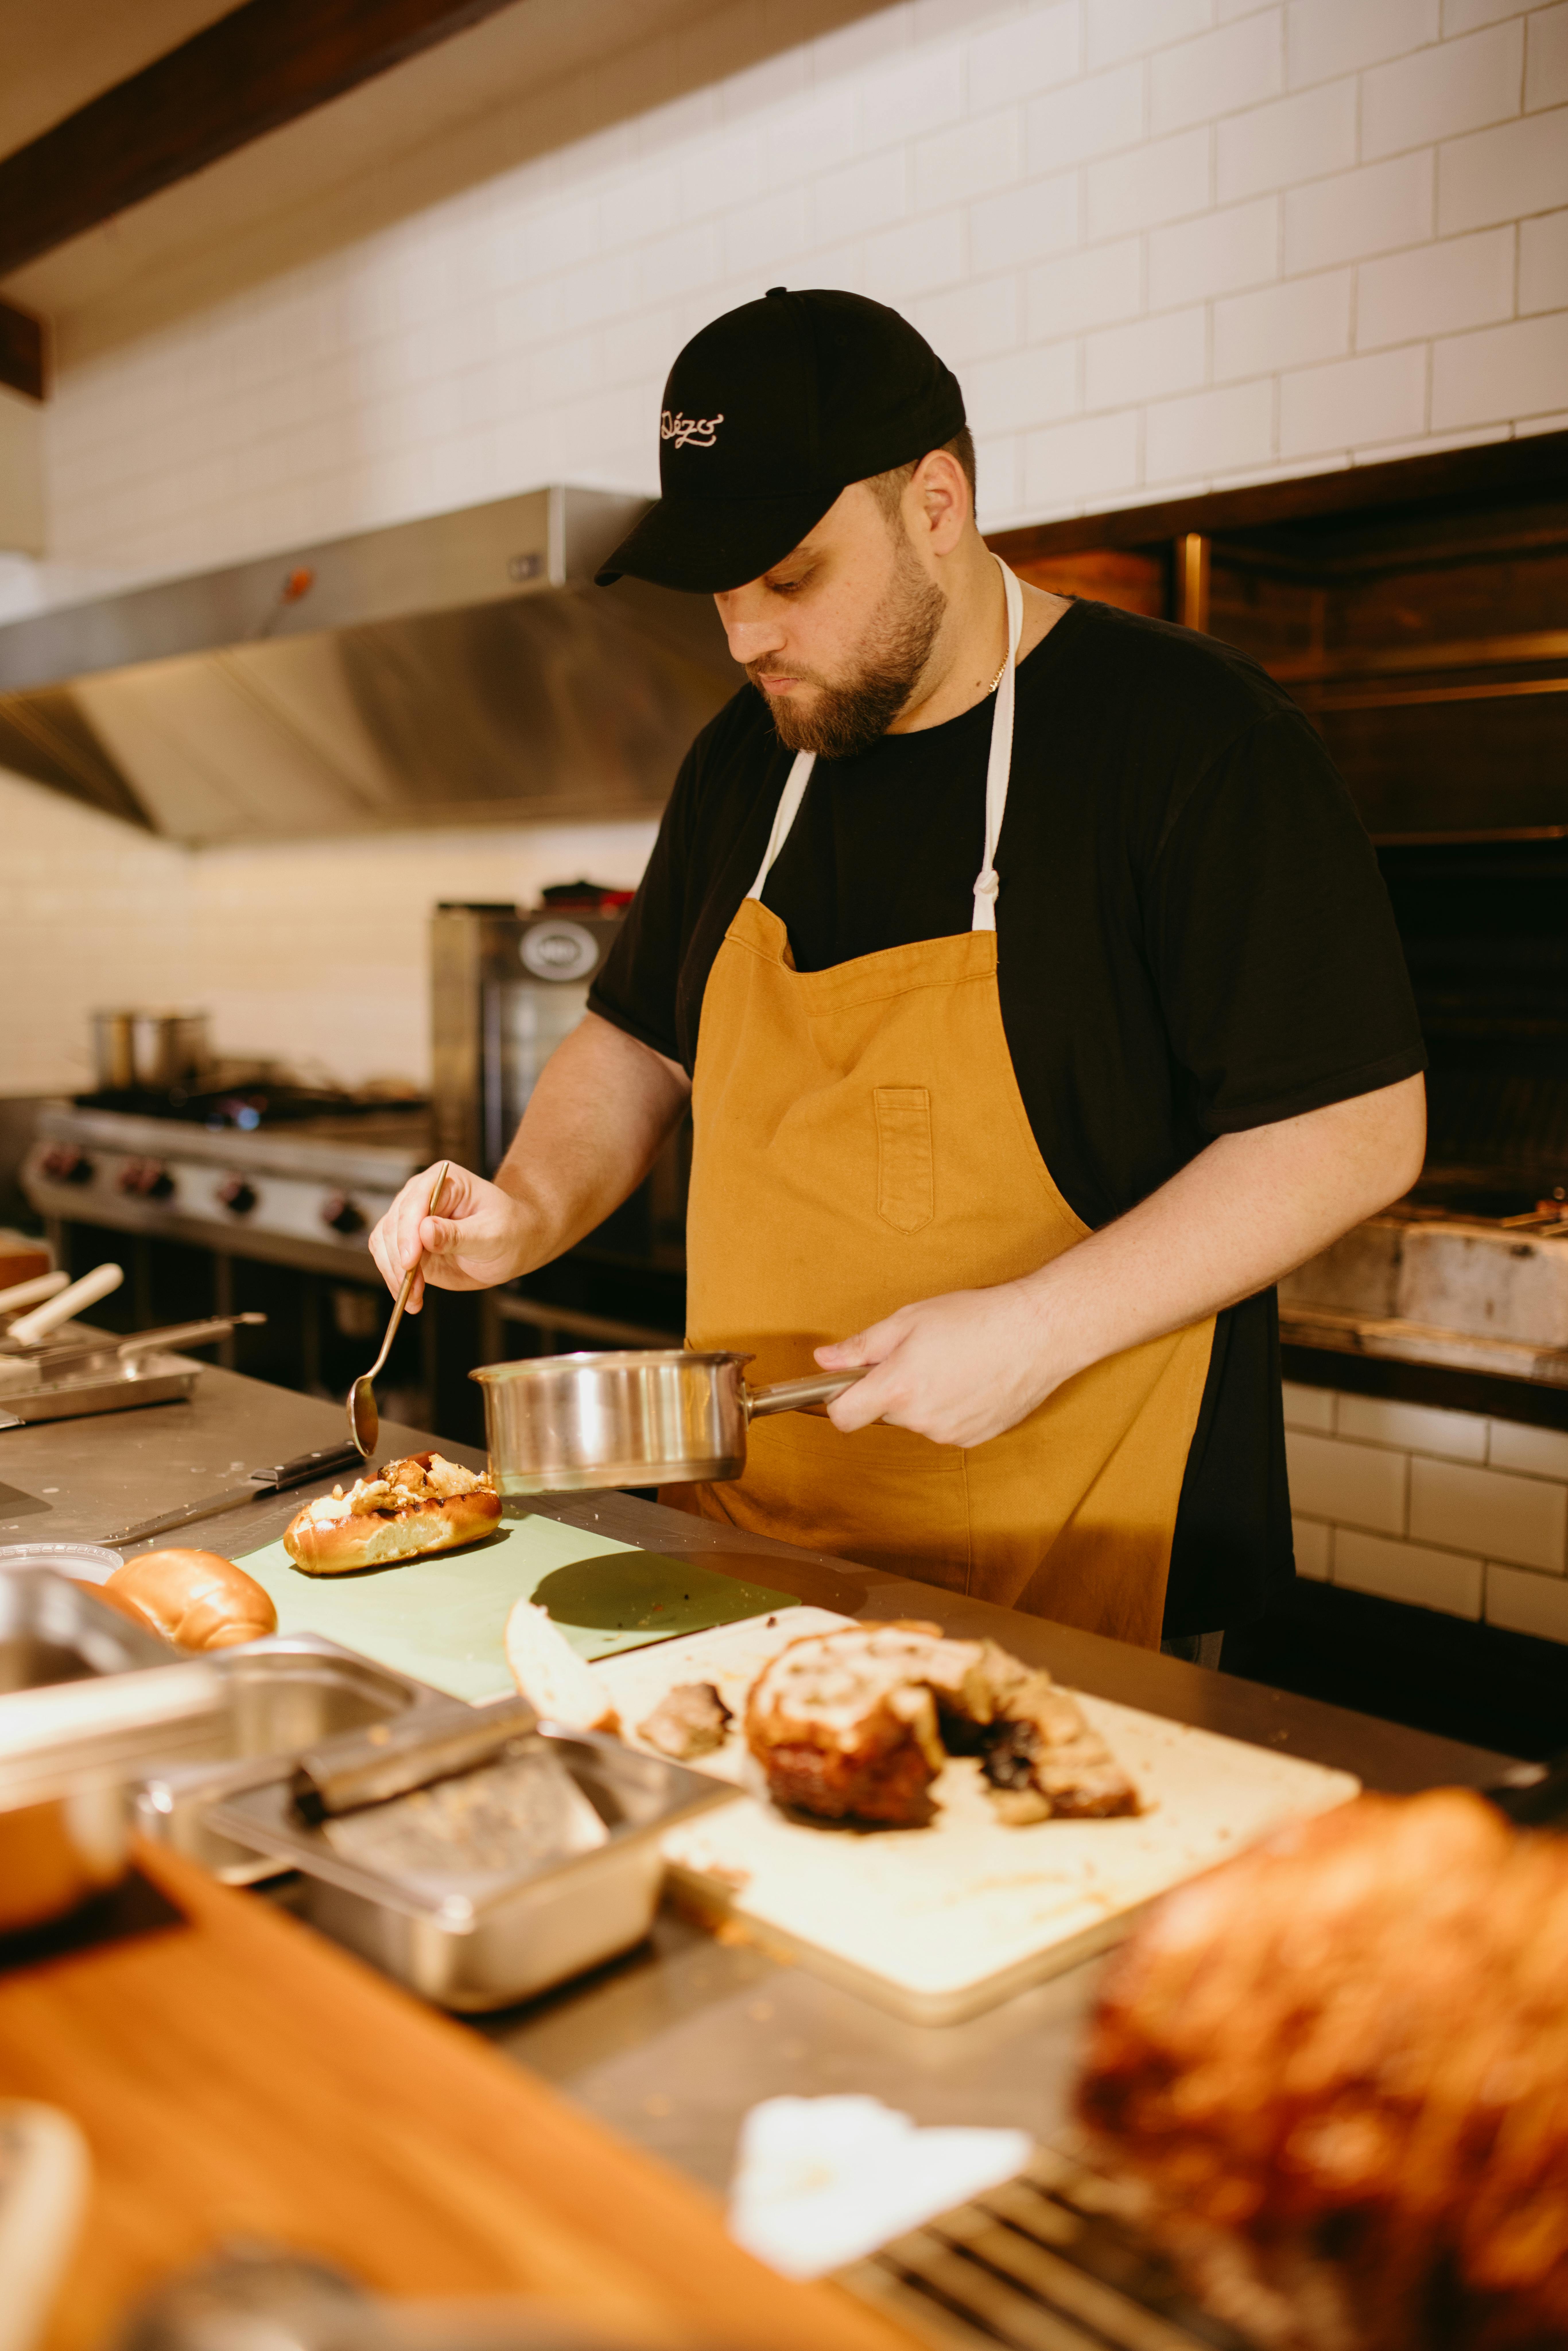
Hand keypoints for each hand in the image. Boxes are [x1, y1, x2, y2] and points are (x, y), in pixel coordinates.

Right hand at [367, 1161, 533, 1310]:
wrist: (514, 1244)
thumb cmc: (509, 1230)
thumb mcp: (492, 1233)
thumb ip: (458, 1234)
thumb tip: (425, 1231)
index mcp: (443, 1181)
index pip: (414, 1203)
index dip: (408, 1232)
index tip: (410, 1261)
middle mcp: (420, 1196)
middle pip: (392, 1224)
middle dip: (399, 1259)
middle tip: (412, 1288)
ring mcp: (412, 1221)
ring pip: (384, 1243)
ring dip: (393, 1273)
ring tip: (413, 1299)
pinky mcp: (410, 1244)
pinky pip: (389, 1260)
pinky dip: (396, 1280)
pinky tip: (411, 1299)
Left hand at [815, 1282, 1067, 1448]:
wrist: (1039, 1332)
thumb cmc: (977, 1319)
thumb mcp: (909, 1320)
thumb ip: (861, 1346)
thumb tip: (824, 1360)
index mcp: (899, 1388)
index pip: (844, 1417)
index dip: (840, 1400)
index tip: (850, 1384)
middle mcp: (922, 1419)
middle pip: (885, 1414)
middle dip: (893, 1389)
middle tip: (921, 1356)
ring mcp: (950, 1433)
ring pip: (918, 1420)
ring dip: (925, 1399)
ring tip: (954, 1364)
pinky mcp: (975, 1438)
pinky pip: (947, 1427)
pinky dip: (951, 1408)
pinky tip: (972, 1380)